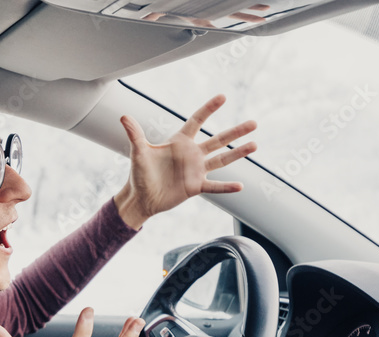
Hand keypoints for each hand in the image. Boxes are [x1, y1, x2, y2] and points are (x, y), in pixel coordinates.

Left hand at [114, 95, 257, 228]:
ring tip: (254, 145)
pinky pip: (214, 186)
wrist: (141, 198)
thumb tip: (124, 117)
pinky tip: (240, 186)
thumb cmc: (139, 174)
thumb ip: (135, 135)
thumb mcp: (139, 153)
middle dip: (235, 132)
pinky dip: (226, 187)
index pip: (197, 121)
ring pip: (222, 160)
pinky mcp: (196, 187)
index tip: (222, 97)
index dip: (209, 109)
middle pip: (218, 140)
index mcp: (179, 142)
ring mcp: (196, 171)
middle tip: (254, 123)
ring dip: (238, 154)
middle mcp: (191, 154)